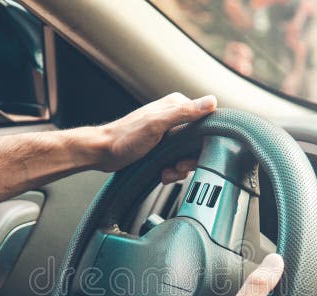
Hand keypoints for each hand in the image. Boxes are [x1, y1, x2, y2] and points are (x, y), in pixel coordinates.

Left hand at [97, 93, 216, 172]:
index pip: (205, 122)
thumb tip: (212, 101)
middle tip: (177, 166)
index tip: (192, 155)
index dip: (203, 142)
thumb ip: (184, 112)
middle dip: (189, 159)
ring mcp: (169, 134)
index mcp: (176, 106)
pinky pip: (177, 161)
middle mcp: (175, 118)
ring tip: (167, 171)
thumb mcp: (157, 123)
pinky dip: (172, 171)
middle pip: (197, 142)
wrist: (105, 153)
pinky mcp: (163, 148)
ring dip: (179, 169)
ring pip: (188, 154)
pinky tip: (163, 173)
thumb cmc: (125, 137)